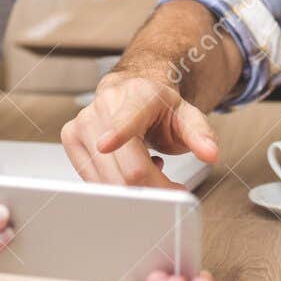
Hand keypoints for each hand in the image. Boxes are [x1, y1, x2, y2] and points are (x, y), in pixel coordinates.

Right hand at [61, 66, 218, 188]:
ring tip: (150, 169)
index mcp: (136, 95)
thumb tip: (210, 153)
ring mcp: (82, 121)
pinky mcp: (70, 138)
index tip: (106, 144)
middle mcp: (103, 105)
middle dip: (155, 188)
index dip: (117, 134)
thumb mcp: (186, 114)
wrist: (128, 90)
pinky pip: (95, 181)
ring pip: (110, 181)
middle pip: (127, 170)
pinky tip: (127, 168)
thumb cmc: (156, 105)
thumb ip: (200, 134)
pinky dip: (116, 185)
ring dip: (137, 190)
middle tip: (171, 186)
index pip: (126, 120)